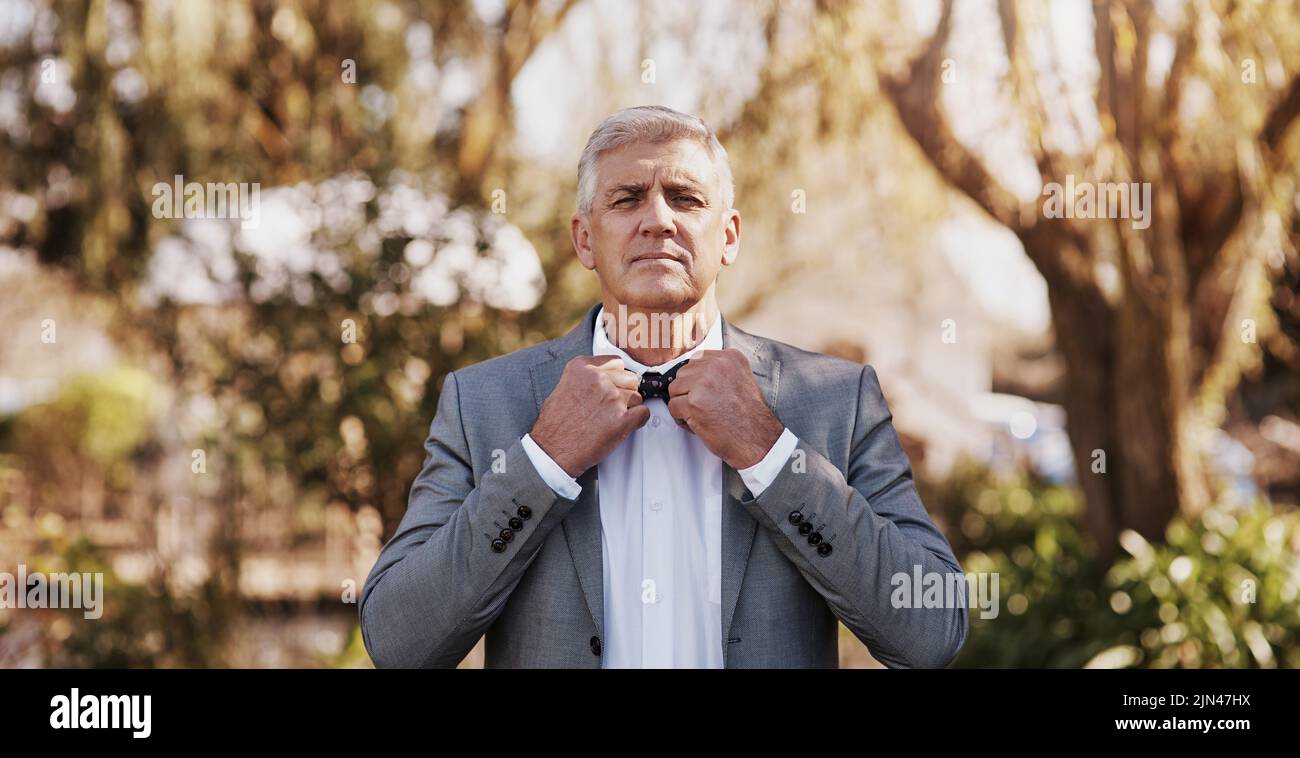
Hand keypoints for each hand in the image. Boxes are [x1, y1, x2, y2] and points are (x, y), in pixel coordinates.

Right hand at [530, 356, 650, 477]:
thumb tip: (601, 378)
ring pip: (637, 396)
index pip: (616, 362)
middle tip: (611, 406)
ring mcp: (611, 398)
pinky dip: (638, 420)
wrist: (553, 451)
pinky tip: (624, 425)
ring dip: (629, 407)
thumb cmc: (555, 425)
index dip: (616, 376)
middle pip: (629, 378)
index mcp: (582, 367)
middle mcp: (598, 379)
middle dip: (624, 391)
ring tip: (611, 418)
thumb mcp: (562, 388)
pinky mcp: (621, 419)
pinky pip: (643, 413)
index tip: (613, 385)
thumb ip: (584, 378)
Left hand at [667, 349, 783, 468]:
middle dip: (688, 391)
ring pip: (674, 389)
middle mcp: (717, 366)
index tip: (704, 392)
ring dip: (682, 404)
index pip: (697, 360)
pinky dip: (681, 419)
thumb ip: (720, 372)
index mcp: (729, 358)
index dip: (697, 379)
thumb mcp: (741, 380)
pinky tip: (697, 423)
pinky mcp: (693, 402)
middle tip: (703, 406)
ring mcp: (704, 383)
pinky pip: (673, 407)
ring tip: (700, 415)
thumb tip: (696, 373)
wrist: (757, 439)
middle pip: (683, 373)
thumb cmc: (750, 416)